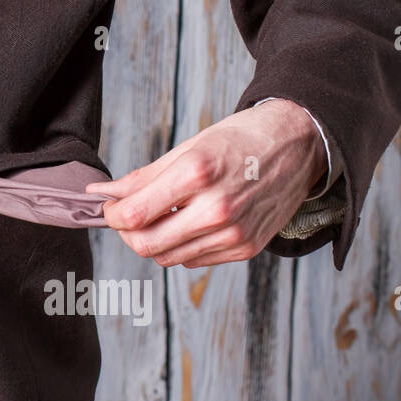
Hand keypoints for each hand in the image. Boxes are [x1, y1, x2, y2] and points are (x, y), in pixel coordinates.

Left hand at [85, 99, 327, 268]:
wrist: (298, 144)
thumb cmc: (240, 140)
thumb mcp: (187, 148)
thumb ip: (142, 177)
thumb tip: (103, 193)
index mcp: (197, 174)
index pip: (134, 214)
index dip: (112, 215)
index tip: (110, 207)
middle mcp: (216, 208)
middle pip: (147, 244)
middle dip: (127, 233)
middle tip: (126, 217)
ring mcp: (234, 233)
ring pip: (168, 257)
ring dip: (153, 241)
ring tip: (158, 217)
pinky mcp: (246, 248)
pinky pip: (194, 260)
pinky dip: (180, 246)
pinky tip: (187, 223)